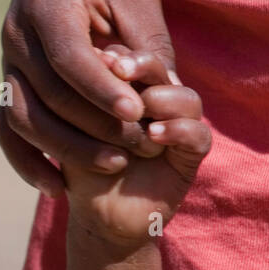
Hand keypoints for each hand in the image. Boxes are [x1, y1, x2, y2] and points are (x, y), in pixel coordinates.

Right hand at [0, 0, 178, 196]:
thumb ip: (148, 45)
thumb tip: (168, 101)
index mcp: (46, 5)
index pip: (69, 58)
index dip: (101, 90)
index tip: (138, 112)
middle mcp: (16, 35)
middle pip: (48, 95)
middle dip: (94, 126)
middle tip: (142, 146)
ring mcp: (6, 60)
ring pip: (23, 117)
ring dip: (65, 148)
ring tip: (114, 165)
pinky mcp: (9, 79)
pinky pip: (8, 127)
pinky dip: (26, 160)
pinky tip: (56, 187)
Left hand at [61, 46, 210, 244]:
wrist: (97, 214)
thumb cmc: (79, 164)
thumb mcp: (70, 129)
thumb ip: (78, 98)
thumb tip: (82, 58)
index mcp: (127, 89)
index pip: (128, 57)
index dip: (115, 55)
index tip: (95, 58)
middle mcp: (155, 101)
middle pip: (160, 69)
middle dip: (141, 66)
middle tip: (119, 70)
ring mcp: (176, 126)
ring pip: (187, 98)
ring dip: (164, 98)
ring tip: (141, 108)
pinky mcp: (189, 156)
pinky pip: (198, 135)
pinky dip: (179, 130)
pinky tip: (155, 135)